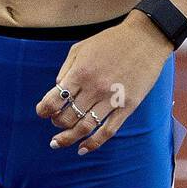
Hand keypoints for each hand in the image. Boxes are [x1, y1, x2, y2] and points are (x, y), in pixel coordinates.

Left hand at [35, 10, 172, 154]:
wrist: (145, 39)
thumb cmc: (110, 41)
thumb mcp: (81, 47)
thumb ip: (67, 69)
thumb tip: (57, 90)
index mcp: (80, 72)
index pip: (55, 98)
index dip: (44, 109)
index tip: (41, 112)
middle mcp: (94, 88)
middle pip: (68, 116)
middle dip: (56, 123)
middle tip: (54, 123)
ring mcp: (112, 99)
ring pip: (85, 127)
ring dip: (69, 138)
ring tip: (59, 142)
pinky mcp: (127, 107)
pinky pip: (108, 131)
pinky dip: (94, 143)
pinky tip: (83, 148)